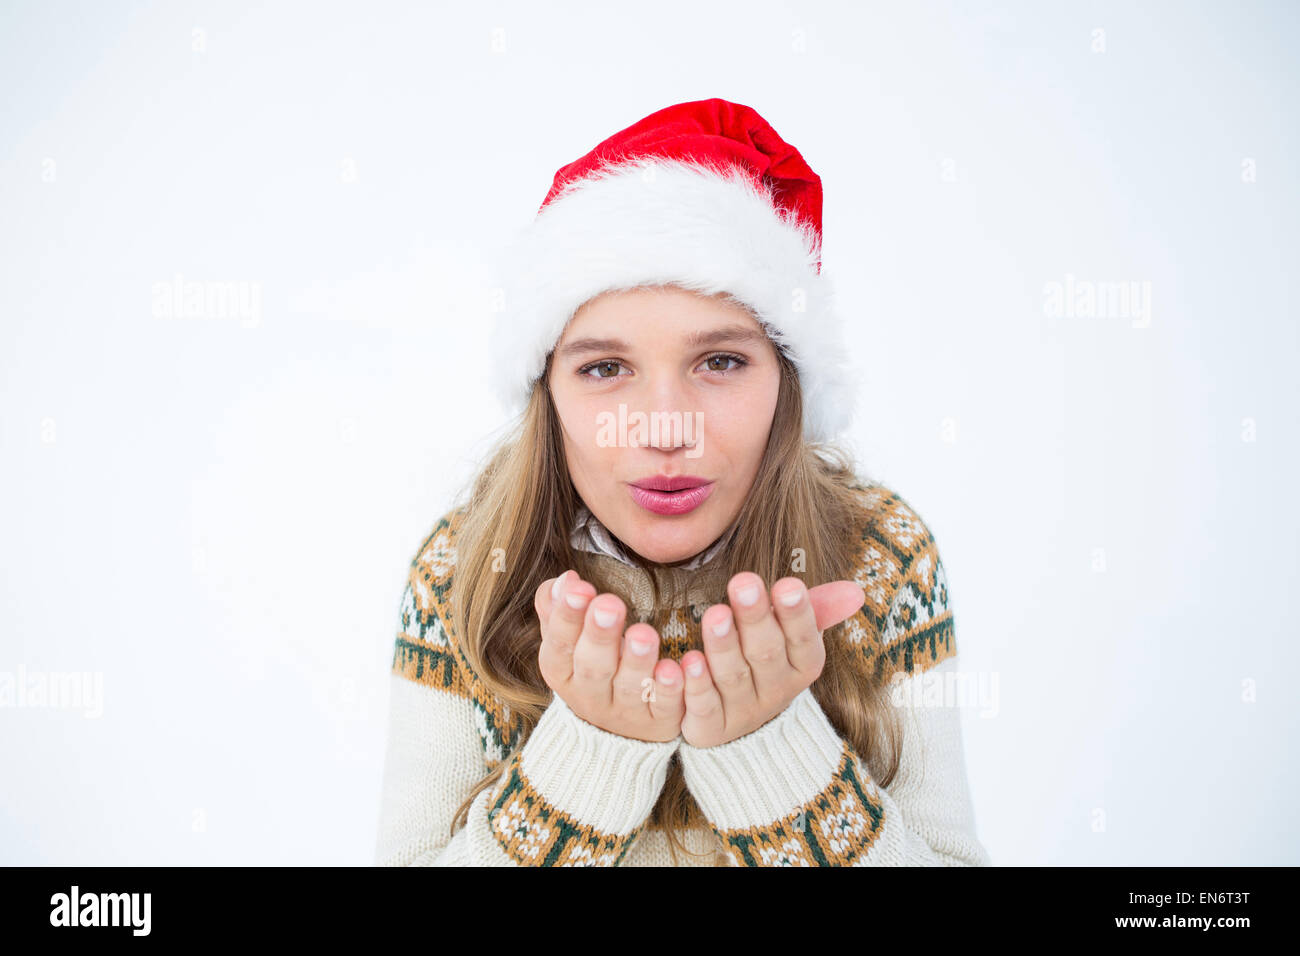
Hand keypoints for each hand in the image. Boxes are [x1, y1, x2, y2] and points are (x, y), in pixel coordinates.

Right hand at [535, 569, 685, 742]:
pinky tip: (674, 669)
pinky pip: (664, 707)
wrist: (613, 736)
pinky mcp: (657, 723)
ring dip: (636, 661)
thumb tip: (566, 580)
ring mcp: (625, 712)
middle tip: (610, 604)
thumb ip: (559, 609)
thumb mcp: (568, 642)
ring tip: (644, 634)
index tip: (580, 587)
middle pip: (593, 667)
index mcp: (562, 671)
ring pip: (629, 689)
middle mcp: (590, 695)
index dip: (568, 617)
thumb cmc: (590, 667)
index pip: (559, 643)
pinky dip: (669, 690)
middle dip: (600, 636)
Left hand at [679, 573, 864, 748]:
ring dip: (723, 645)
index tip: (788, 585)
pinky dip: (694, 686)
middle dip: (756, 618)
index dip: (797, 615)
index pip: (803, 640)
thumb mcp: (792, 637)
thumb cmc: (765, 663)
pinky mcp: (709, 728)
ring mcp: (741, 712)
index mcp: (801, 666)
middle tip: (744, 584)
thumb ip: (816, 610)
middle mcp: (774, 691)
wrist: (738, 726)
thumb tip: (856, 592)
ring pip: (732, 677)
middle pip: (766, 653)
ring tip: (715, 614)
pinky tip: (685, 663)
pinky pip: (702, 706)